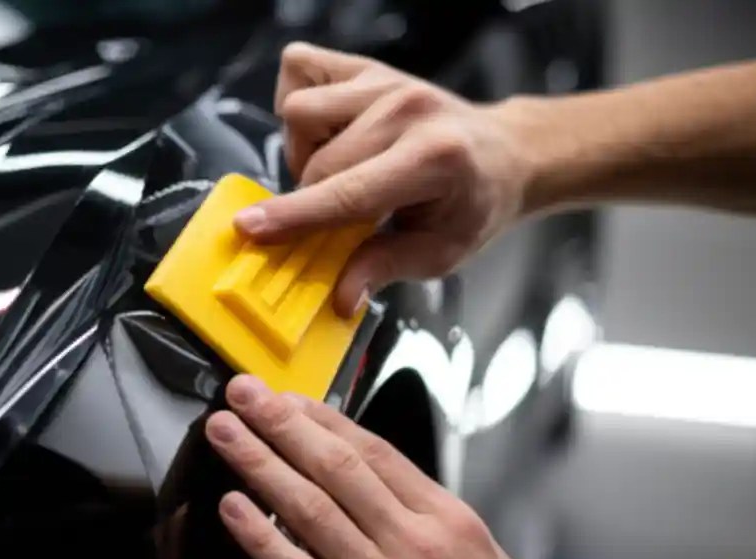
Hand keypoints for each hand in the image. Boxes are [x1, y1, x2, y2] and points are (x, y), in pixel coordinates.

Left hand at [206, 375, 605, 558]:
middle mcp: (413, 545)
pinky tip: (233, 508)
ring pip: (307, 507)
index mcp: (448, 523)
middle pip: (335, 467)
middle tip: (246, 394)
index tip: (291, 398)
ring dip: (259, 462)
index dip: (324, 419)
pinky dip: (259, 535)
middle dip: (282, 422)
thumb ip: (431, 520)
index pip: (374, 452)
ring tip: (228, 434)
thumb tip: (382, 485)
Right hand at [234, 42, 534, 316]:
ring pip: (300, 113)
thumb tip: (340, 296)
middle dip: (312, 200)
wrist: (506, 153)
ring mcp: (385, 81)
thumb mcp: (441, 252)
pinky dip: (299, 104)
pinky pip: (301, 69)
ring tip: (335, 172)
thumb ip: (385, 269)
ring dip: (304, 153)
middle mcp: (407, 110)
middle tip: (341, 217)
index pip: (347, 193)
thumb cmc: (472, 205)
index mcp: (435, 159)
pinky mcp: (367, 66)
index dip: (295, 215)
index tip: (249, 229)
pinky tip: (325, 133)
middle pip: (317, 161)